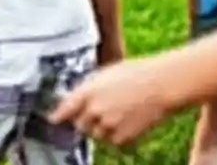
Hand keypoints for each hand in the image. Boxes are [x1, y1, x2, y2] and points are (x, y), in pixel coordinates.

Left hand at [50, 58, 176, 148]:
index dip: (58, 116)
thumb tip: (76, 99)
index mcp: (88, 91)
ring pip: (96, 135)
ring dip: (102, 130)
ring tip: (118, 114)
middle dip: (85, 121)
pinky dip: (117, 137)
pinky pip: (113, 142)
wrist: (162, 85)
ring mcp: (109, 125)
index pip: (64, 109)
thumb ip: (89, 88)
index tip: (54, 120)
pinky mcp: (123, 137)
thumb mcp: (106, 74)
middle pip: (80, 125)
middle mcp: (95, 110)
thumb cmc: (136, 74)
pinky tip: (128, 122)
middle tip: (100, 113)